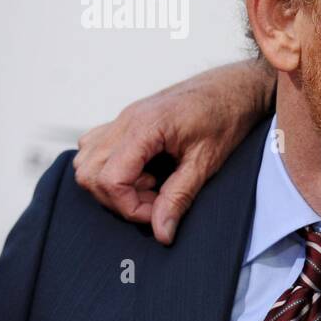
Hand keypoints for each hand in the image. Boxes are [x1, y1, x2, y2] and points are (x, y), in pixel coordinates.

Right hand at [73, 59, 274, 243]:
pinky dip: (110, 167)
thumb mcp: (206, 162)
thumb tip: (161, 232)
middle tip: (155, 200)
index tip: (156, 213)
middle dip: (118, 198)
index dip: (129, 206)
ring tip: (150, 184)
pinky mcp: (126, 121)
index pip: (110, 178)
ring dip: (111, 183)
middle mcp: (126, 120)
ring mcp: (123, 118)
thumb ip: (179, 197)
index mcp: (144, 127)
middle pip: (89, 172)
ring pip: (86, 160)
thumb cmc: (225, 117)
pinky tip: (142, 171)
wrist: (233, 87)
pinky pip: (96, 147)